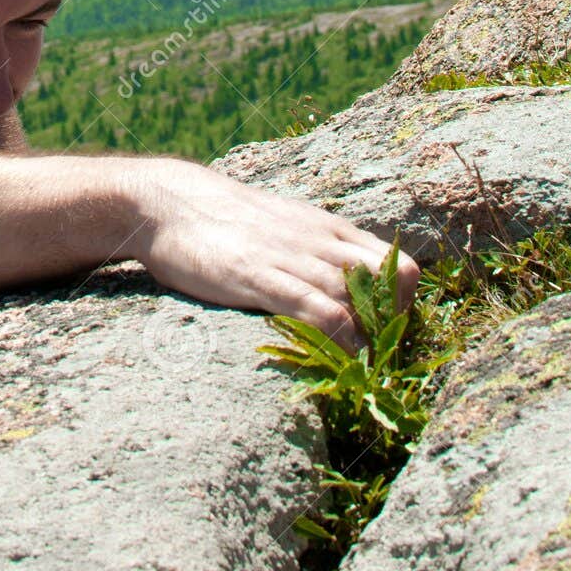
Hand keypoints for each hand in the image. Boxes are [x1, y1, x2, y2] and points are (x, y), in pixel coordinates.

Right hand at [130, 157, 418, 351]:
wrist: (168, 202)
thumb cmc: (222, 220)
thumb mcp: (281, 226)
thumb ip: (310, 249)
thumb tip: (334, 282)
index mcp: (330, 229)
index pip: (399, 266)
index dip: (402, 306)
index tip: (384, 334)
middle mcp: (322, 241)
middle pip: (394, 283)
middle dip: (394, 325)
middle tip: (374, 356)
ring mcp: (295, 259)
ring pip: (363, 299)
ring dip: (369, 340)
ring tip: (360, 369)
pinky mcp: (263, 279)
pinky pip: (322, 313)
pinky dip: (340, 342)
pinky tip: (337, 361)